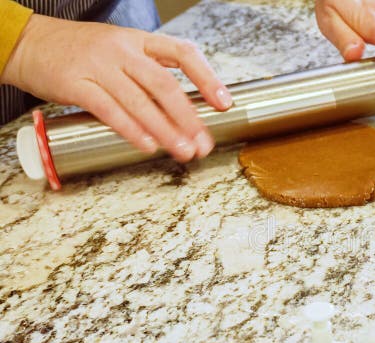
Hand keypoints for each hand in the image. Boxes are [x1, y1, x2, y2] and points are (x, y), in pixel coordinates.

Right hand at [0, 15, 231, 161]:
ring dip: (166, 130)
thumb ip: (151, 74)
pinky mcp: (76, 84)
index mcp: (140, 41)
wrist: (30, 43)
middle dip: (189, 117)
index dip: (208, 78)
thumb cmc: (83, 52)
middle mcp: (123, 51)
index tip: (224, 103)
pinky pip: (109, 110)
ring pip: (140, 101)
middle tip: (204, 143)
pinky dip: (131, 129)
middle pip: (165, 85)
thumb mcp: (123, 51)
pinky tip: (148, 145)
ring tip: (184, 151)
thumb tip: (186, 110)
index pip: (183, 53)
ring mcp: (99, 67)